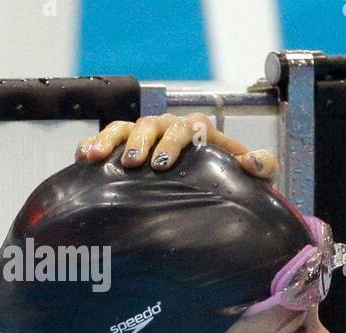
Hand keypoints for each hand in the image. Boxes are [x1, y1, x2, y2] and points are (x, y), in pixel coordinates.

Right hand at [74, 113, 277, 178]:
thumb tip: (252, 162)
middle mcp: (170, 129)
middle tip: (135, 163)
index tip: (164, 163)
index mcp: (201, 132)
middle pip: (153, 125)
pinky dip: (93, 146)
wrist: (215, 194)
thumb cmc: (234, 183)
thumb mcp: (255, 179)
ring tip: (96, 156)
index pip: (190, 127)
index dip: (176, 141)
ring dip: (110, 140)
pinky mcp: (126, 148)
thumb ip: (262, 167)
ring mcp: (146, 137)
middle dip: (142, 142)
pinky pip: (106, 141)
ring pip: (125, 128)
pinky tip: (82, 158)